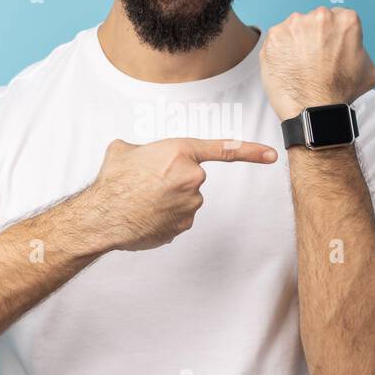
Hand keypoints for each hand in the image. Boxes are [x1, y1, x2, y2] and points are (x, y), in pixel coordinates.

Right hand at [86, 137, 277, 250]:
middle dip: (172, 179)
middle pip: (191, 176)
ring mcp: (190, 204)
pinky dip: (165, 216)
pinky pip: (179, 217)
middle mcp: (192, 177)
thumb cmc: (112, 182)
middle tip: (146, 183)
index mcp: (180, 152)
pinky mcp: (184, 225)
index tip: (272, 155)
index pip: (224, 150)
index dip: (252, 151)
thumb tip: (139, 155)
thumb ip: (144, 149)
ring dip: (168, 199)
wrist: (102, 216)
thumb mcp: (124, 149)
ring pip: (185, 198)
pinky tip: (146, 215)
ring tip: (142, 200)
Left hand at [259, 6, 374, 119]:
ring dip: (297, 41)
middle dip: (315, 35)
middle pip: (316, 20)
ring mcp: (294, 25)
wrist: (313, 109)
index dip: (334, 35)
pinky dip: (280, 50)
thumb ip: (360, 50)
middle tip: (315, 59)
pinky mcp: (274, 37)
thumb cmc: (339, 92)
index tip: (330, 48)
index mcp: (346, 20)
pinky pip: (277, 39)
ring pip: (295, 27)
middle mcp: (320, 17)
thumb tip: (354, 49)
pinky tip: (287, 65)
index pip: (339, 18)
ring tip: (300, 65)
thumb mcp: (369, 70)